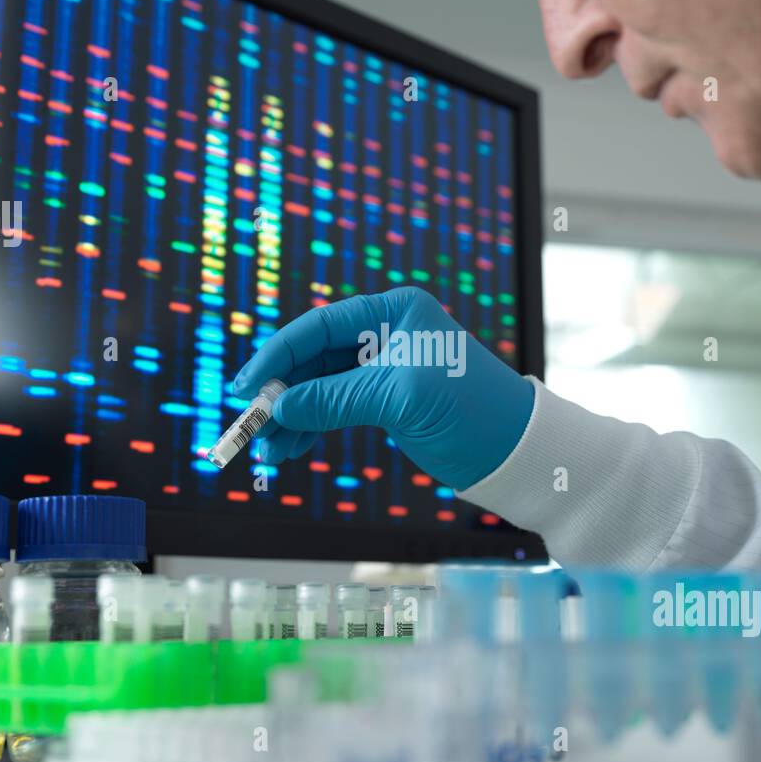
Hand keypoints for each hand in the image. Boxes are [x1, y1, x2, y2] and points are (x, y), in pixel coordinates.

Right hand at [232, 287, 534, 490]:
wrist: (514, 449)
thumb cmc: (470, 409)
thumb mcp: (398, 398)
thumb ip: (334, 399)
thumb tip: (278, 407)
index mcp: (393, 312)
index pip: (319, 327)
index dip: (278, 356)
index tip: (246, 386)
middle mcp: (385, 333)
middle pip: (314, 358)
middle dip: (281, 393)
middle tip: (251, 424)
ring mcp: (382, 368)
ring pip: (320, 388)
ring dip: (292, 417)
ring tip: (268, 450)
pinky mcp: (384, 401)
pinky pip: (334, 408)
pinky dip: (311, 428)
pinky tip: (290, 449)